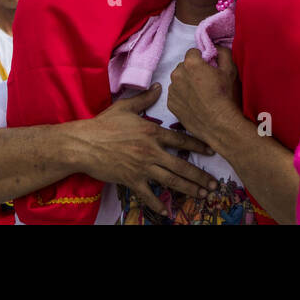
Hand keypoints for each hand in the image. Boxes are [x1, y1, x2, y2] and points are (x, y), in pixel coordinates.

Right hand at [72, 85, 218, 213]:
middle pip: (181, 165)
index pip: (180, 140)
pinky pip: (148, 194)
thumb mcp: (125, 107)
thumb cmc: (104, 124)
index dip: (198, 145)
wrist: (84, 143)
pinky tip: (168, 212)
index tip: (212, 150)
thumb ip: (144, 99)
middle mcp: (151, 151)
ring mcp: (142, 167)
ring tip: (203, 195)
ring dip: (189, 189)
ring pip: (171, 180)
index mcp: (151, 132)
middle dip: (200, 176)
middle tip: (215, 184)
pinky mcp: (131, 180)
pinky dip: (158, 204)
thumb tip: (158, 87)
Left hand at [167, 46, 238, 143]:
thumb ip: (222, 52)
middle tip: (205, 83)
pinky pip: (176, 94)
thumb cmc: (226, 96)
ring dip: (186, 84)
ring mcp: (172, 90)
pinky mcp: (170, 104)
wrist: (220, 125)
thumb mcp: (230, 69)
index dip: (202, 59)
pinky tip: (195, 103)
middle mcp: (177, 74)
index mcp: (190, 63)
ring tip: (200, 95)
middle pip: (184, 66)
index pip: (193, 52)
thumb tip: (215, 48)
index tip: (208, 69)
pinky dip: (183, 97)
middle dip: (192, 71)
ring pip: (179, 80)